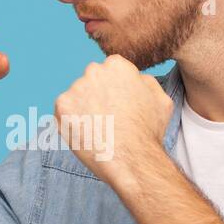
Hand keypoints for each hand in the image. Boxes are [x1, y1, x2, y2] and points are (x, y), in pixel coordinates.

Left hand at [54, 55, 172, 186]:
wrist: (131, 159)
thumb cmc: (148, 131)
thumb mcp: (161, 98)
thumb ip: (145, 81)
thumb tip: (136, 77)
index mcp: (117, 65)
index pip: (110, 72)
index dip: (115, 92)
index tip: (119, 107)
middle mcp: (94, 71)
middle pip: (91, 82)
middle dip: (97, 97)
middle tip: (108, 120)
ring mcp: (76, 88)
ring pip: (77, 97)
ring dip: (83, 110)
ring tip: (98, 131)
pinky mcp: (62, 106)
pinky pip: (64, 113)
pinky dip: (71, 123)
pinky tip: (86, 134)